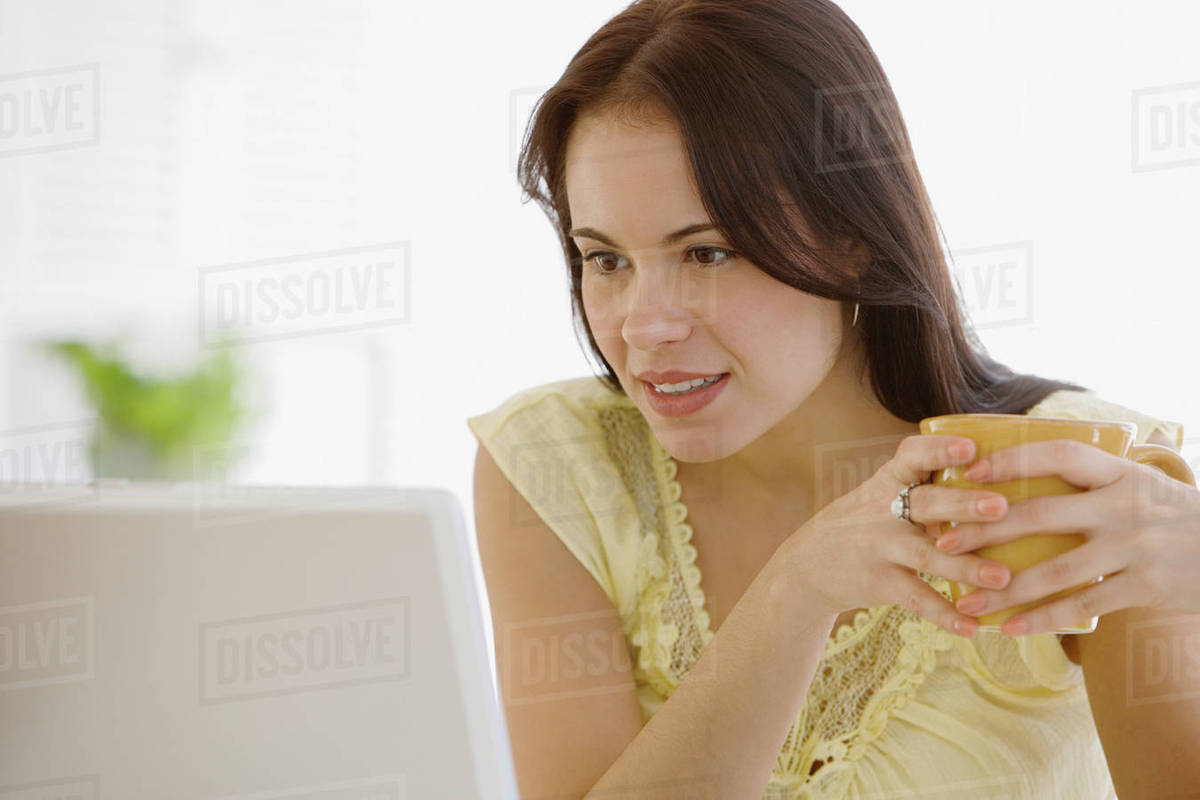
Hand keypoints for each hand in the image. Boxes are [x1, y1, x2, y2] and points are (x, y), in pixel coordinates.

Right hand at [783, 433, 1017, 637]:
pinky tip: (972, 627)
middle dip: (963, 505)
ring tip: (1002, 577)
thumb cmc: (864, 524)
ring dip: (965, 567)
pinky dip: (944, 615)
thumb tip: (1004, 476)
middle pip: (926, 504)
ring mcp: (880, 548)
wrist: (807, 567)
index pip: (912, 456)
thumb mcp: (884, 495)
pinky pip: (916, 599)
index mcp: (890, 481)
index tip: (970, 448)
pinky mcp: (879, 583)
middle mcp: (883, 511)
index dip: (939, 450)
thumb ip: (929, 487)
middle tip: (1000, 507)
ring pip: (926, 555)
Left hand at [933, 438, 1199, 634]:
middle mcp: (1124, 505)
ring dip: (1003, 588)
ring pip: (1055, 568)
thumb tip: (1032, 467)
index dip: (1011, 461)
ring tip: (965, 602)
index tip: (968, 474)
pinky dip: (1043, 619)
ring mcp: (1135, 547)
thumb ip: (1096, 479)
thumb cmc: (1178, 517)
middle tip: (942, 543)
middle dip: (985, 529)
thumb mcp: (1143, 484)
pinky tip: (1010, 628)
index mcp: (1120, 473)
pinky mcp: (1145, 587)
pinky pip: (1083, 605)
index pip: (1058, 456)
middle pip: (1041, 513)